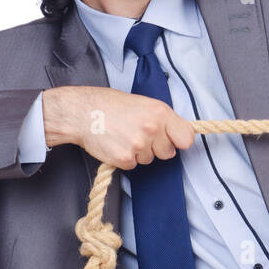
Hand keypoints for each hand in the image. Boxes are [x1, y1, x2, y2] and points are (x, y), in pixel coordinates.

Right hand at [43, 86, 195, 168]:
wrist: (82, 112)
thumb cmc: (110, 105)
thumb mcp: (143, 103)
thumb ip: (162, 119)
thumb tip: (177, 133)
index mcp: (160, 112)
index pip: (186, 137)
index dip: (179, 140)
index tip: (174, 140)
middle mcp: (152, 129)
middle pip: (168, 152)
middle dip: (157, 147)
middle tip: (138, 134)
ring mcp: (139, 145)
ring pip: (150, 159)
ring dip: (139, 153)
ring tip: (124, 136)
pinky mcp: (125, 159)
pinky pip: (134, 165)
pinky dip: (126, 159)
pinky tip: (116, 144)